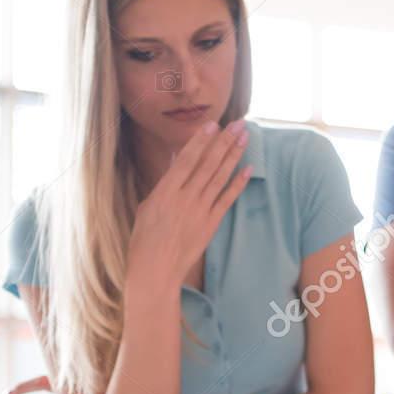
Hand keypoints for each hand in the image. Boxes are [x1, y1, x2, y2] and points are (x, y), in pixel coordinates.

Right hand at [127, 118, 251, 290]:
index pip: (188, 160)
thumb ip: (165, 184)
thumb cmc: (145, 238)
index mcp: (166, 192)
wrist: (155, 269)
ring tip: (244, 137)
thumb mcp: (148, 206)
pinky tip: (248, 169)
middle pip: (209, 164)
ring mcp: (200, 211)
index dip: (202, 141)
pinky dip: (238, 184)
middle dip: (225, 141)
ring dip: (234, 155)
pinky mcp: (211, 224)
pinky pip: (227, 199)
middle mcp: (185, 198)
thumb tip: (178, 162)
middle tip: (238, 123)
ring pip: (220, 177)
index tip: (214, 125)